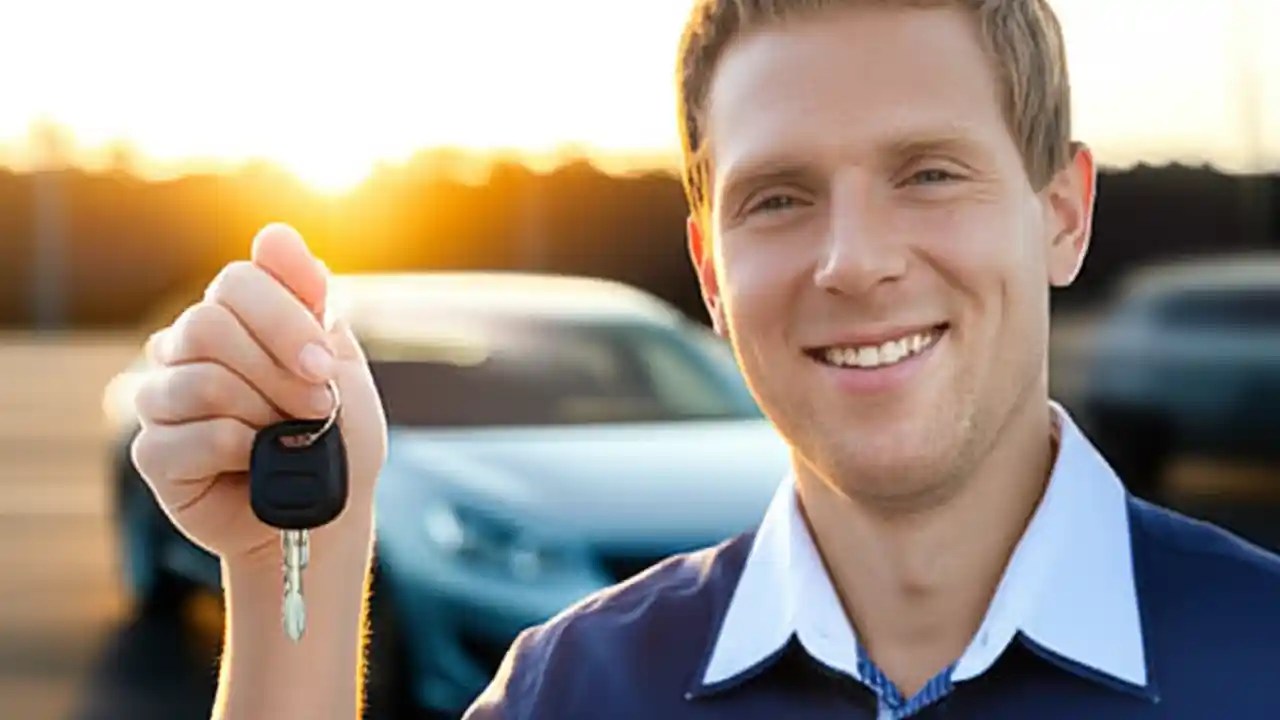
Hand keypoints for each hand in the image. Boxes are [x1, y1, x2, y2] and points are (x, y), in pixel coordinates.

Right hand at [129, 223, 387, 570]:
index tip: (324, 363)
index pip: (238, 279)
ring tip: (290, 438)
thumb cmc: (335, 438)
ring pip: (201, 379)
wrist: (325, 515)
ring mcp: (164, 398)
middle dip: (279, 371)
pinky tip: (254, 463)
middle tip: (317, 407)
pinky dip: (239, 450)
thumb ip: (309, 301)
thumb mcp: (339, 364)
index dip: (285, 318)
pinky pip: (190, 433)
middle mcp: (190, 348)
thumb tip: (276, 236)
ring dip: (264, 413)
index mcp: (238, 319)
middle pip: (210, 324)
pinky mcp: (152, 451)